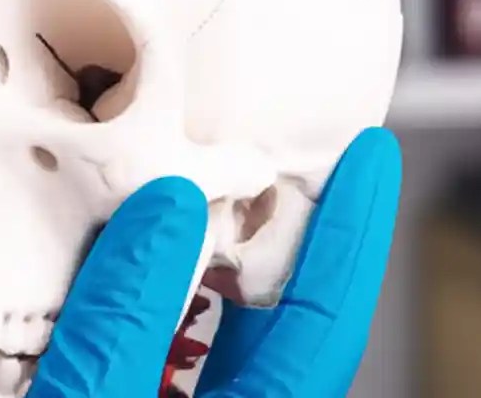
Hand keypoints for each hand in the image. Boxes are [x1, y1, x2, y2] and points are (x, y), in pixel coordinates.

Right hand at [26, 127, 401, 397]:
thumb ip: (120, 326)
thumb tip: (166, 212)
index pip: (315, 333)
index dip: (346, 241)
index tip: (365, 157)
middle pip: (268, 319)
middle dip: (276, 225)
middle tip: (279, 145)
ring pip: (206, 324)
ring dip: (202, 248)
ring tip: (196, 177)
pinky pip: (148, 334)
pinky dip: (142, 281)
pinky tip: (115, 246)